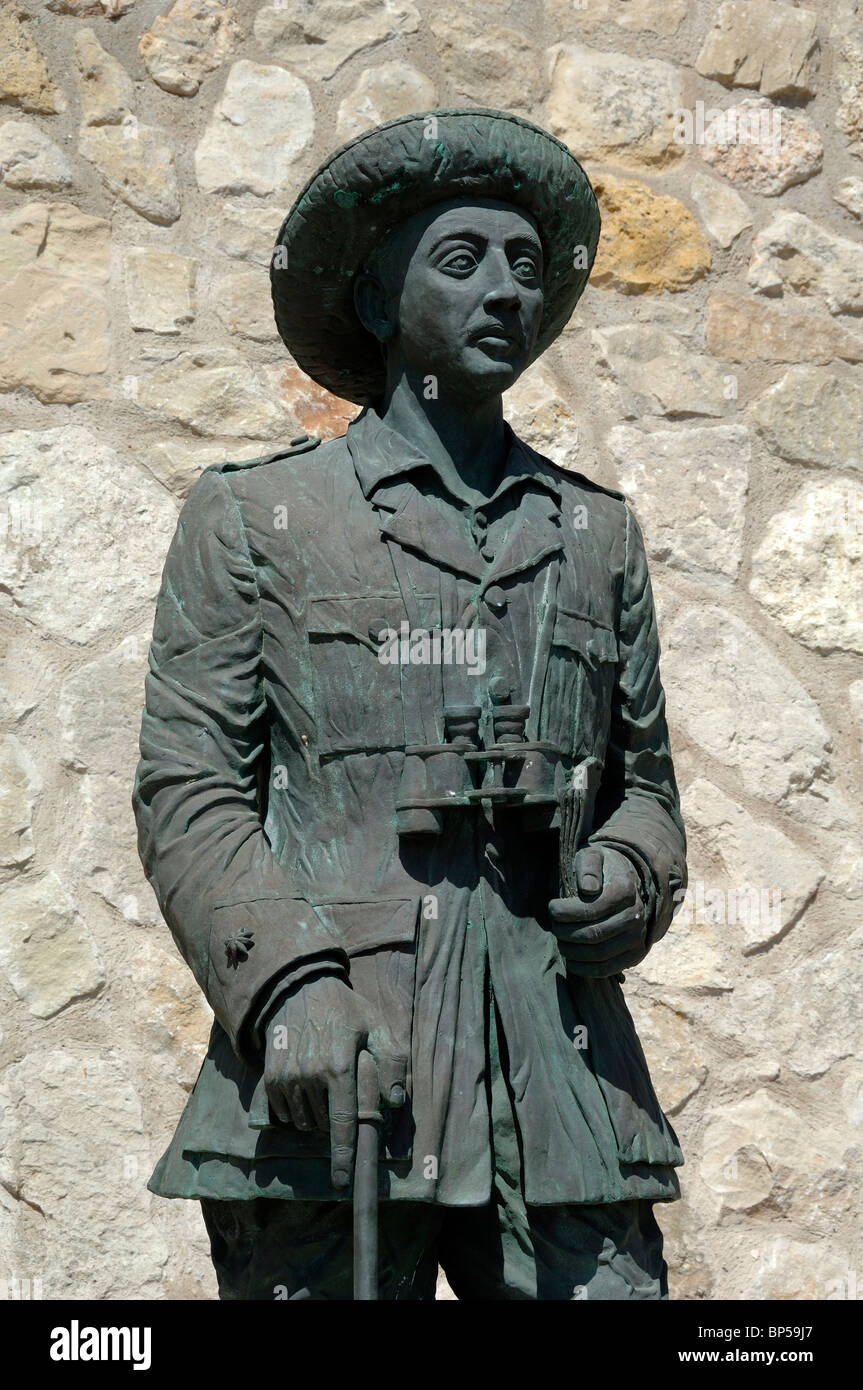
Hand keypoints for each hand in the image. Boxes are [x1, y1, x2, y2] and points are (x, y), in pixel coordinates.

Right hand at [263, 975, 406, 1188]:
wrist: (298, 990)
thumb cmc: (344, 1010)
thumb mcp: (377, 1026)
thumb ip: (393, 1062)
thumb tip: (397, 1101)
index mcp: (339, 1067)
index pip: (343, 1123)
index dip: (344, 1156)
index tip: (344, 1182)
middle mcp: (309, 1077)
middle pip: (325, 1124)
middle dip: (337, 1120)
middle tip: (343, 1093)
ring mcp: (287, 1078)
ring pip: (305, 1121)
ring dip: (317, 1116)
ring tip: (326, 1086)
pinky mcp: (272, 1078)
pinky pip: (286, 1113)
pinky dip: (298, 1109)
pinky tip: (307, 1085)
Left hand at [548, 845, 647, 977]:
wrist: (626, 885)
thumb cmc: (601, 870)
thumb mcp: (592, 856)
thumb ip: (588, 866)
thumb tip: (588, 888)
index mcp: (625, 890)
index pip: (591, 909)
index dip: (565, 912)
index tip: (551, 908)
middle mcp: (636, 915)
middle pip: (593, 934)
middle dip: (565, 933)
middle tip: (553, 927)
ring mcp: (638, 937)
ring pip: (599, 953)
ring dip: (572, 951)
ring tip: (560, 942)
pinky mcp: (635, 955)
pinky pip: (608, 968)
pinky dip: (585, 969)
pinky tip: (571, 960)